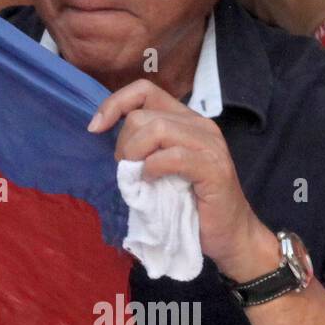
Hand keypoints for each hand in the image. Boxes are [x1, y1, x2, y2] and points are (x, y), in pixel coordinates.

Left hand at [89, 79, 278, 282]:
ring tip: (138, 176)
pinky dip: (153, 168)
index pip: (144, 90)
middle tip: (127, 170)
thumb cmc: (189, 202)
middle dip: (124, 143)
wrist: (229, 235)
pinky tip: (151, 182)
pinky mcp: (214, 168)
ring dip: (136, 154)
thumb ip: (142, 145)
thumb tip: (104, 134)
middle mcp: (200, 124)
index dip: (114, 103)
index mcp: (185, 119)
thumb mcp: (159, 166)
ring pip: (156, 129)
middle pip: (143, 115)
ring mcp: (210, 144)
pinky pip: (173, 156)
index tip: (95, 128)